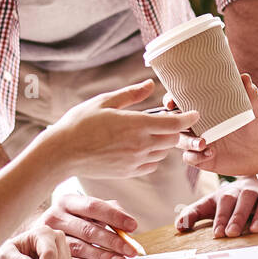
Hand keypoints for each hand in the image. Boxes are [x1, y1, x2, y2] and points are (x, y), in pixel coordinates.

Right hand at [38, 194, 138, 258]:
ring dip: (102, 255)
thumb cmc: (71, 220)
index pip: (94, 206)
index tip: (133, 226)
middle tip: (130, 250)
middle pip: (88, 229)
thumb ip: (108, 211)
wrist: (38, 235)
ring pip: (79, 246)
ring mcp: (49, 236)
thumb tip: (128, 226)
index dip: (114, 216)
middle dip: (112, 241)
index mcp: (68, 201)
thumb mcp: (86, 210)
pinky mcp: (46, 254)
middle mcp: (56, 216)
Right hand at [42, 80, 200, 180]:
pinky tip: (141, 147)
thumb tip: (150, 86)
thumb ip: (131, 94)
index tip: (194, 113)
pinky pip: (150, 165)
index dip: (188, 118)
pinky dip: (152, 156)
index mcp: (136, 125)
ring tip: (152, 132)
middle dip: (175, 129)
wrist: (62, 153)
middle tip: (170, 120)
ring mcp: (135, 161)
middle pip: (172, 139)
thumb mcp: (104, 101)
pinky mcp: (128, 172)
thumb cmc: (80, 124)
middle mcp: (140, 145)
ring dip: (163, 142)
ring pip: (162, 153)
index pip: (173, 123)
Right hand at [170, 74, 257, 179]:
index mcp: (206, 110)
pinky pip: (189, 158)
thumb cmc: (257, 126)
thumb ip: (249, 95)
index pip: (181, 102)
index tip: (172, 102)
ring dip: (187, 142)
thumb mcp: (254, 110)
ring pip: (180, 141)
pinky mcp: (203, 159)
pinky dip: (195, 156)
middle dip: (172, 124)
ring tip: (204, 143)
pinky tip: (211, 153)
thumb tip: (244, 77)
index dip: (171, 101)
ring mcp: (199, 142)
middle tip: (184, 124)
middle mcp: (198, 126)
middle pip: (174, 123)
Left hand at [175, 176, 257, 237]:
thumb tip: (179, 226)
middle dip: (238, 217)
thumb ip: (194, 214)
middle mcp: (246, 191)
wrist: (257, 181)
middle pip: (242, 201)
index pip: (223, 203)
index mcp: (228, 193)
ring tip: (256, 229)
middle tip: (233, 233)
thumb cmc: (230, 199)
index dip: (220, 217)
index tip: (217, 233)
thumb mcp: (210, 204)